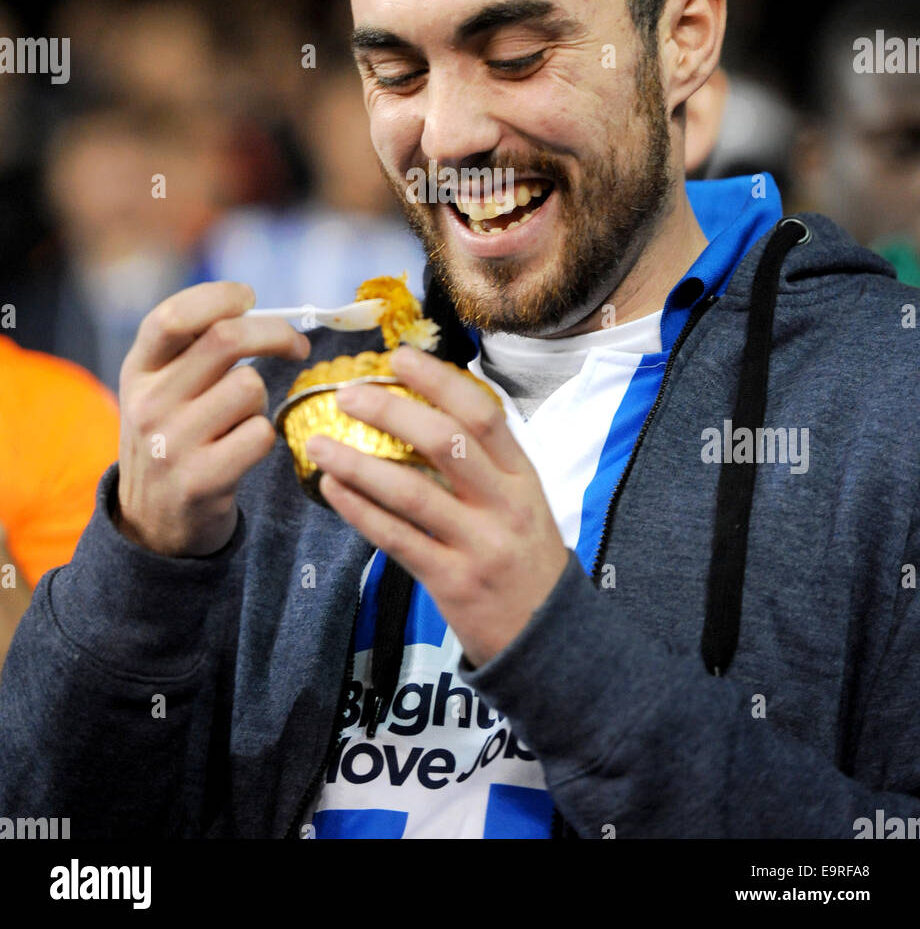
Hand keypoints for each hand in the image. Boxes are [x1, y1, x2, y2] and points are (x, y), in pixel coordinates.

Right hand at [115, 282, 309, 556]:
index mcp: (138, 370)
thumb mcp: (160, 388)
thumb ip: (192, 347)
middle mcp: (149, 403)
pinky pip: (261, 434)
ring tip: (241, 419)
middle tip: (296, 345)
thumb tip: (253, 306)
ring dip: (262, 399)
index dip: (219, 296)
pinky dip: (264, 437)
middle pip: (226, 339)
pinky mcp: (200, 480)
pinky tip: (243, 450)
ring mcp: (172, 444)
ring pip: (250, 387)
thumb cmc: (172, 437)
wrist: (152, 522)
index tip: (250, 298)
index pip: (173, 316)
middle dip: (275, 333)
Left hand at [309, 345, 568, 668]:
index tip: (399, 357)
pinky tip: (332, 489)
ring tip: (319, 442)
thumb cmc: (525, 558)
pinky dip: (360, 511)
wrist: (550, 637)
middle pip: (446, 443)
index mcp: (523, 476)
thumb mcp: (523, 501)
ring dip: (359, 463)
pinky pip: (397, 539)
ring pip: (413, 491)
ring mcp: (479, 544)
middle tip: (347, 393)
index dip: (439, 380)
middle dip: (392, 412)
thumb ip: (484, 463)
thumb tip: (422, 411)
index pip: (483, 414)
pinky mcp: (452, 582)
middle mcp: (505, 504)